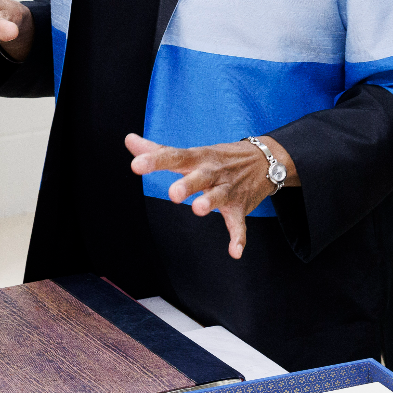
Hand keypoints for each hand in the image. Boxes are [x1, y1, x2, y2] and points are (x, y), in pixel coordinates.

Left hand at [126, 133, 297, 258]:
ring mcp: (228, 189)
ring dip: (210, 203)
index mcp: (197, 158)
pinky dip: (239, 238)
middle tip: (173, 193)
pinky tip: (235, 252)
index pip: (174, 156)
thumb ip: (158, 150)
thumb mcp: (192, 152)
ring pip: (219, 196)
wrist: (265, 160)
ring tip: (198, 209)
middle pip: (200, 176)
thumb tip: (128, 139)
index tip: (136, 165)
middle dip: (188, 184)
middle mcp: (212, 172)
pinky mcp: (240, 207)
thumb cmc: (218, 158)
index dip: (155, 160)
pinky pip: (239, 224)